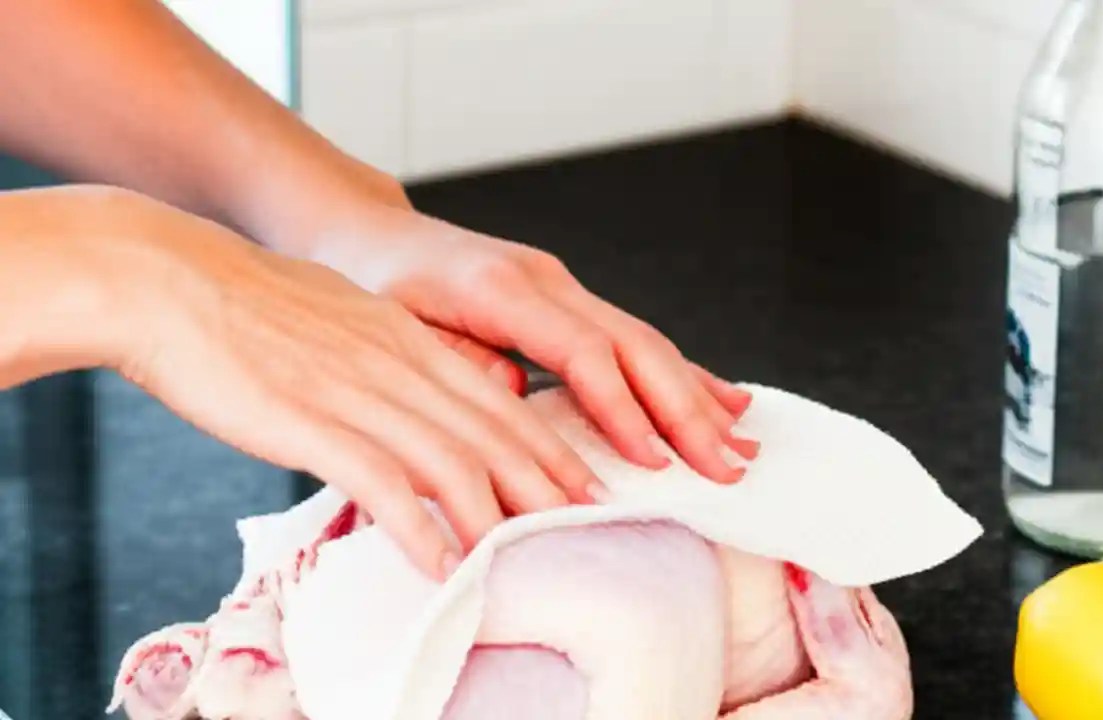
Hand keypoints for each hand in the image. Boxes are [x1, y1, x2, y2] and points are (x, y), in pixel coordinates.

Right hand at [102, 191, 600, 579]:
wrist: (169, 278)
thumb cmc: (245, 304)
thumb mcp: (340, 319)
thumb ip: (385, 357)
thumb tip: (408, 401)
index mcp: (407, 338)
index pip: (500, 399)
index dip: (549, 445)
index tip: (583, 480)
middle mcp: (399, 363)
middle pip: (495, 432)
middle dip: (549, 483)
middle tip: (589, 521)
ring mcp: (360, 392)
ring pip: (455, 460)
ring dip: (499, 516)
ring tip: (529, 556)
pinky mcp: (313, 421)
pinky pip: (385, 484)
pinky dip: (421, 530)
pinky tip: (442, 565)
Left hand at [304, 204, 758, 482]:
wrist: (374, 237)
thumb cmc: (376, 286)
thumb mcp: (393, 327)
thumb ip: (454, 361)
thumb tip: (514, 397)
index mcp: (503, 288)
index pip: (582, 351)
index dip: (622, 407)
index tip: (655, 459)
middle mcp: (546, 281)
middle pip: (635, 346)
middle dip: (686, 410)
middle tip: (724, 466)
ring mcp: (564, 288)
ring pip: (647, 343)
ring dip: (697, 396)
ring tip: (740, 442)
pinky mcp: (570, 302)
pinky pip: (635, 341)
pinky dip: (682, 374)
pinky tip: (722, 398)